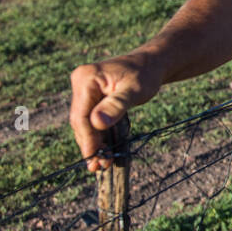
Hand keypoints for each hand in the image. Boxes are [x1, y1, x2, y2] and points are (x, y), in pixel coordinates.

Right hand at [68, 52, 162, 171]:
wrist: (151, 64)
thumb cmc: (145, 75)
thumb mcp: (134, 91)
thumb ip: (116, 106)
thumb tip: (97, 123)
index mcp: (86, 78)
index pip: (80, 115)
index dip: (87, 139)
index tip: (94, 158)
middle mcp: (80, 82)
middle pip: (79, 121)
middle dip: (89, 144)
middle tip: (99, 166)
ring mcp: (83, 89)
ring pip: (83, 122)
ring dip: (92, 143)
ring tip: (102, 163)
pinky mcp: (90, 96)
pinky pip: (90, 119)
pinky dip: (96, 134)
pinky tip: (103, 150)